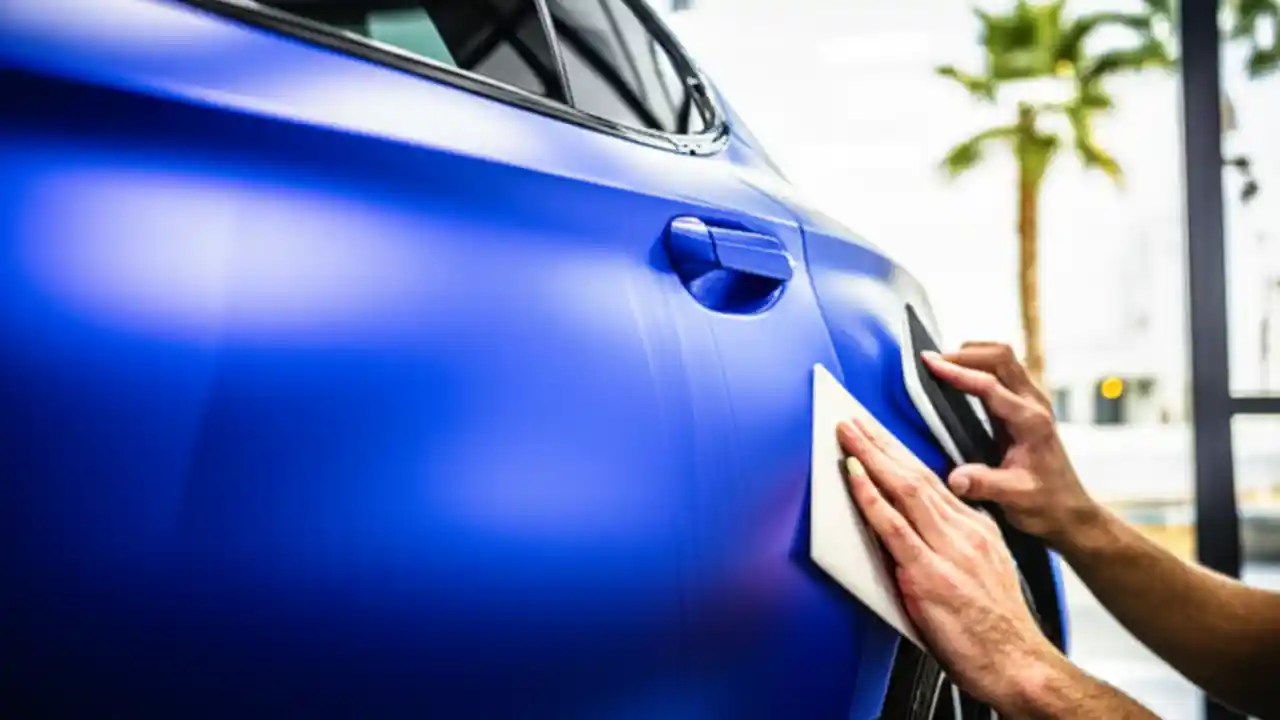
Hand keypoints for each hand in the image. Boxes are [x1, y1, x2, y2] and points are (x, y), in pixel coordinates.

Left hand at [837, 413, 1064, 710]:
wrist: (1020, 666)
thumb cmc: (996, 631)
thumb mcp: (982, 576)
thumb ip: (953, 550)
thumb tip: (918, 535)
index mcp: (978, 531)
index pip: (933, 481)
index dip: (902, 456)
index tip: (881, 436)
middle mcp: (965, 532)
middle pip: (916, 475)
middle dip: (882, 443)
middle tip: (855, 419)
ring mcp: (947, 551)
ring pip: (904, 490)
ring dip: (871, 456)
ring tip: (847, 433)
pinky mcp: (929, 575)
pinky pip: (892, 526)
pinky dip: (869, 495)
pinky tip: (853, 475)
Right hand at [922, 344, 1101, 548]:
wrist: (1069, 511)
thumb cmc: (1045, 504)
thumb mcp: (1015, 498)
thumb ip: (984, 484)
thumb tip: (954, 478)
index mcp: (1031, 422)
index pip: (990, 385)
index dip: (958, 372)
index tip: (929, 363)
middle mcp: (1034, 404)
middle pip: (1000, 356)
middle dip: (964, 353)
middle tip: (931, 361)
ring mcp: (1031, 401)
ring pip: (1002, 358)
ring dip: (972, 355)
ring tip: (941, 365)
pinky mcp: (1024, 405)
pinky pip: (1002, 370)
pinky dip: (978, 365)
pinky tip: (959, 377)